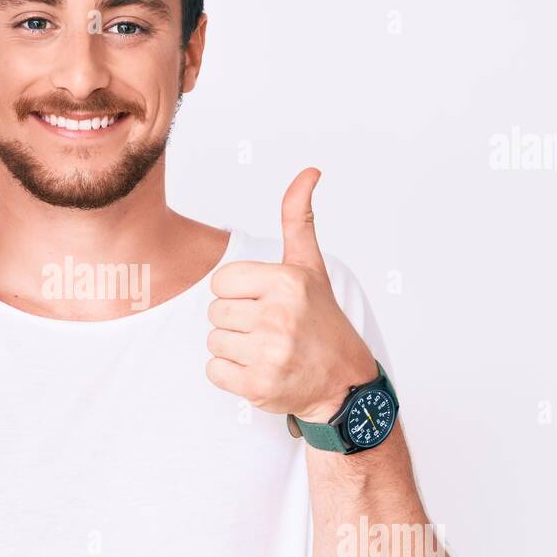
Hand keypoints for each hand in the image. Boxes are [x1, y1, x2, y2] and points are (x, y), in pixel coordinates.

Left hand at [206, 167, 377, 421]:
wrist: (343, 382)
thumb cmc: (322, 321)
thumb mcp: (311, 266)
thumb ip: (299, 219)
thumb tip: (309, 171)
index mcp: (286, 282)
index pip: (220, 282)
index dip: (238, 293)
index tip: (264, 303)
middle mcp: (279, 316)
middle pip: (214, 312)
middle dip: (235, 321)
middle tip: (268, 329)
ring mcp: (269, 353)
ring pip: (213, 341)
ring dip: (234, 348)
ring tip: (266, 349)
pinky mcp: (259, 385)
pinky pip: (214, 371)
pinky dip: (231, 374)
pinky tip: (260, 370)